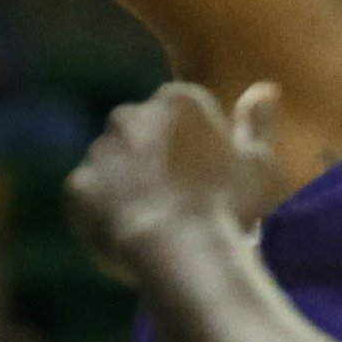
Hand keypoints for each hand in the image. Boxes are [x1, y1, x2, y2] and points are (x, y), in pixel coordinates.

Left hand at [68, 80, 282, 276]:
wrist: (182, 253)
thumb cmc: (231, 208)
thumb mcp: (260, 165)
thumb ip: (258, 123)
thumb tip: (264, 88)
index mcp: (176, 100)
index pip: (181, 113)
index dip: (196, 145)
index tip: (208, 177)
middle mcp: (130, 115)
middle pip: (142, 132)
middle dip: (154, 155)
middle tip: (180, 197)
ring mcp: (99, 150)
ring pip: (113, 163)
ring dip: (128, 181)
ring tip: (155, 219)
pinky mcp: (77, 186)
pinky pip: (92, 195)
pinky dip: (105, 209)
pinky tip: (130, 231)